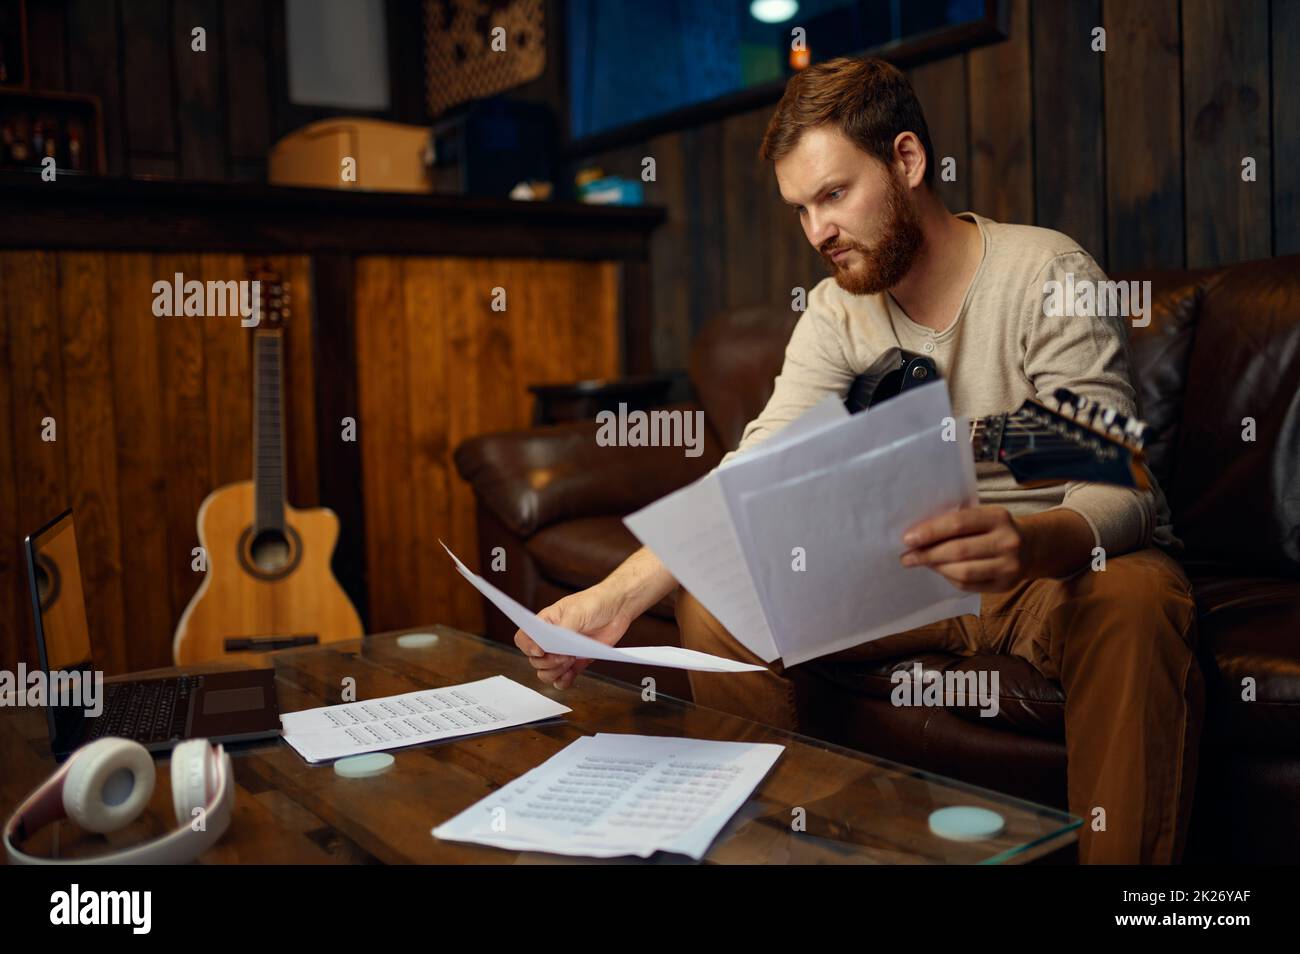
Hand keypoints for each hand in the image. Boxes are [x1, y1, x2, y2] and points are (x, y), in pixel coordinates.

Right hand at [513, 585, 631, 689]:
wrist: (617, 608)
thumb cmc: (594, 603)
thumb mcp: (576, 612)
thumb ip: (563, 629)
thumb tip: (554, 644)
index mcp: (545, 623)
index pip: (523, 638)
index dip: (527, 647)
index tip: (540, 650)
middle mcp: (551, 640)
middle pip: (535, 661)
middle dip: (548, 662)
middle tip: (565, 655)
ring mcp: (562, 652)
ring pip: (546, 672)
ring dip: (555, 672)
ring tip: (570, 661)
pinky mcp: (576, 663)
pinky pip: (562, 679)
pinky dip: (564, 681)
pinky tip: (570, 675)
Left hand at [899, 505, 1028, 592]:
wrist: (1031, 547)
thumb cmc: (993, 529)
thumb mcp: (982, 516)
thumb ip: (956, 521)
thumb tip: (917, 535)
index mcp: (998, 517)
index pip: (958, 523)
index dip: (930, 532)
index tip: (907, 539)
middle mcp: (1007, 541)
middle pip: (958, 550)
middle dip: (927, 554)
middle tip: (906, 557)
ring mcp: (1009, 566)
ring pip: (962, 571)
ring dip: (936, 568)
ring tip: (921, 563)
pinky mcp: (1005, 585)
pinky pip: (968, 585)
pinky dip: (949, 578)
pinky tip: (941, 571)